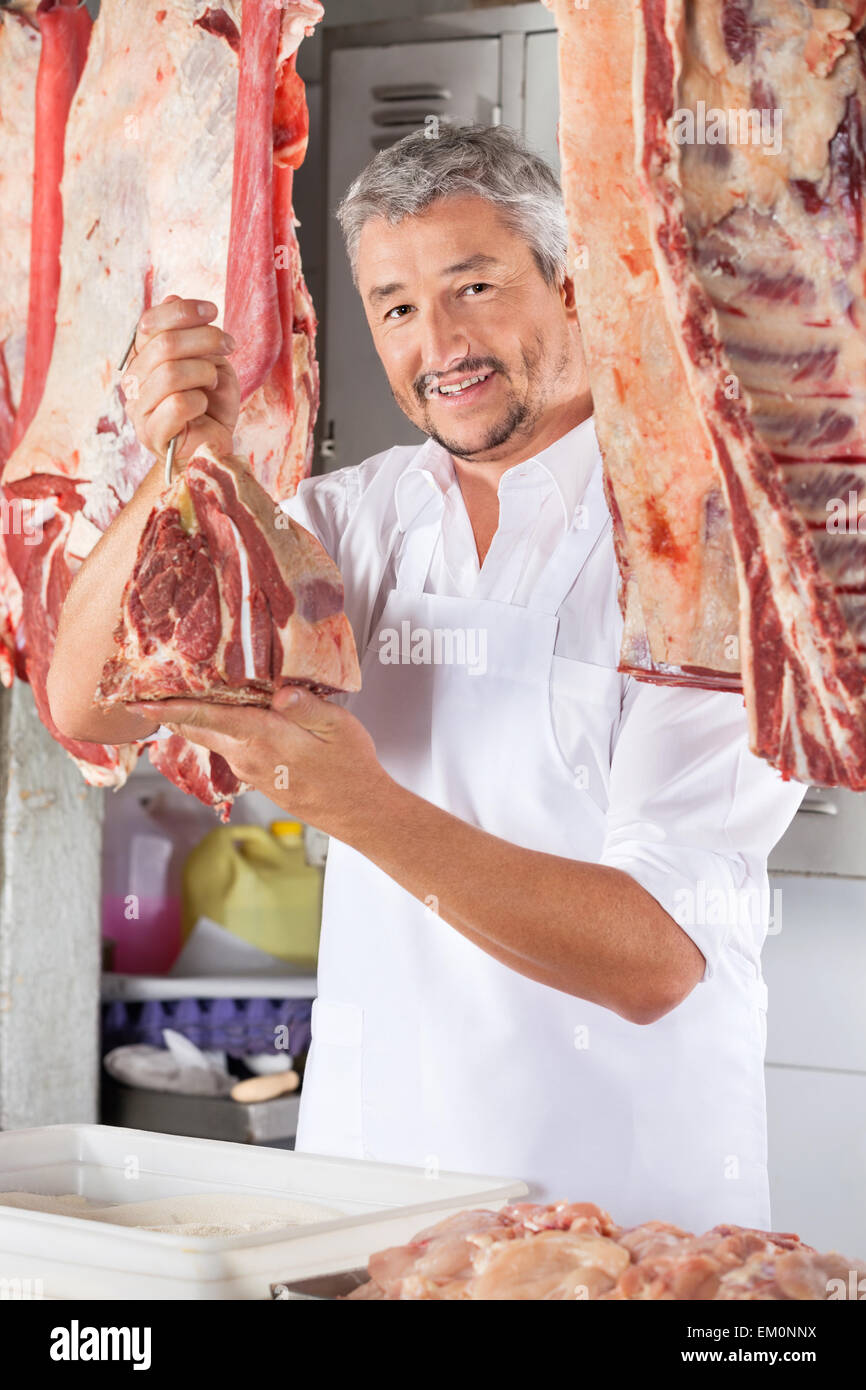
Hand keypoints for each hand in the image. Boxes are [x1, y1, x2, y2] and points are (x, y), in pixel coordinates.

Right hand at [123, 294, 240, 462]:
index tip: (213, 311)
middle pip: (164, 345)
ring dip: (204, 373)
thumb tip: (173, 297)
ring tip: (213, 383)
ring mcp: (138, 408)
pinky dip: (200, 401)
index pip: (149, 323)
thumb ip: (190, 333)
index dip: (182, 312)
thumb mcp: (209, 361)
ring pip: (170, 373)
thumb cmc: (211, 406)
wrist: (215, 447)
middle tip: (228, 346)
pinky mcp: (151, 433)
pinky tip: (203, 408)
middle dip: (205, 339)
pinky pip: (178, 404)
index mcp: (142, 357)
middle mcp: (133, 380)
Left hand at [127, 687, 387, 840]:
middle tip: (147, 687)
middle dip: (171, 708)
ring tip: (187, 688)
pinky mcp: (257, 777)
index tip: (138, 703)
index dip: (170, 708)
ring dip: (199, 716)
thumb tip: (280, 692)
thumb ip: (305, 707)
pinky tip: (230, 712)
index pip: (206, 718)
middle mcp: (247, 757)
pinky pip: (231, 746)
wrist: (359, 812)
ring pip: (214, 737)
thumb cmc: (351, 768)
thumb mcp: (338, 727)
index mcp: (264, 738)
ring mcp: (249, 770)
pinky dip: (221, 728)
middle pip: (198, 728)